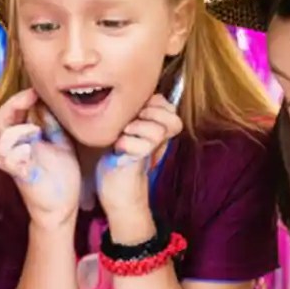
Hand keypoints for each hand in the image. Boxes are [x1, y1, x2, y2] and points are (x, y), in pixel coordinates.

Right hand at [0, 88, 80, 229]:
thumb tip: (47, 102)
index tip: (36, 92)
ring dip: (16, 131)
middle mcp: (16, 150)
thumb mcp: (60, 140)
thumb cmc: (61, 173)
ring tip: (35, 130)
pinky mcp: (23, 177)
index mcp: (24, 139)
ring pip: (1, 143)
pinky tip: (28, 149)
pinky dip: (16, 154)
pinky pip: (9, 163)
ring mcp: (17, 164)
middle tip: (31, 97)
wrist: (63, 205)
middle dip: (13, 107)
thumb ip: (52, 123)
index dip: (19, 99)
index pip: (11, 113)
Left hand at [97, 93, 182, 226]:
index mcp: (157, 129)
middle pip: (173, 119)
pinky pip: (142, 146)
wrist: (116, 190)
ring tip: (125, 133)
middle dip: (152, 113)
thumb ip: (135, 114)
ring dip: (138, 127)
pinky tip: (118, 147)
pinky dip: (127, 142)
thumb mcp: (126, 130)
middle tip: (133, 121)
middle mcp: (159, 140)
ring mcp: (151, 152)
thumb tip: (137, 98)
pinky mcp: (140, 162)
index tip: (138, 109)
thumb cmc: (117, 157)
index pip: (168, 106)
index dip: (155, 103)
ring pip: (158, 131)